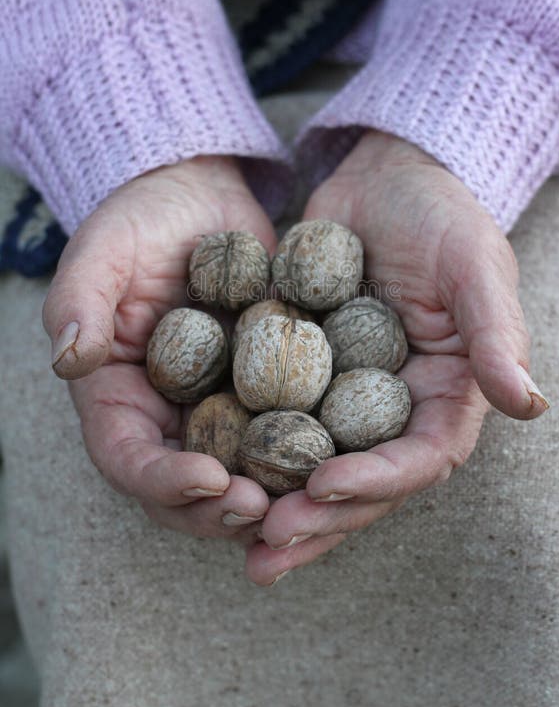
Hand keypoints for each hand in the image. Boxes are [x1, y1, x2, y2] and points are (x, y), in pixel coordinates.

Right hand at [43, 156, 272, 544]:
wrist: (199, 195)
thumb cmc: (140, 219)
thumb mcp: (101, 251)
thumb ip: (78, 302)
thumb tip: (68, 360)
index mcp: (116, 394)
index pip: (127, 457)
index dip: (162, 480)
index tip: (210, 480)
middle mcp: (165, 414)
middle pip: (184, 489)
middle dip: (220, 510)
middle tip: (265, 510)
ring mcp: (217, 406)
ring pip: (238, 473)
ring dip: (268, 497)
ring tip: (307, 498)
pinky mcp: (264, 389)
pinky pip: (284, 431)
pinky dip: (306, 452)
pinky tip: (342, 458)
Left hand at [246, 132, 548, 584]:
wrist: (386, 176)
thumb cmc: (443, 216)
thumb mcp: (475, 267)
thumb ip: (495, 335)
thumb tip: (529, 404)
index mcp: (445, 395)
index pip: (420, 458)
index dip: (377, 482)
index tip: (324, 487)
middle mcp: (394, 408)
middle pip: (359, 479)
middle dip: (317, 518)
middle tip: (266, 548)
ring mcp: (343, 395)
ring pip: (311, 463)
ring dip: (276, 504)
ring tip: (233, 537)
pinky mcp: (299, 372)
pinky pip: (271, 417)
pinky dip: (243, 447)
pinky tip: (205, 472)